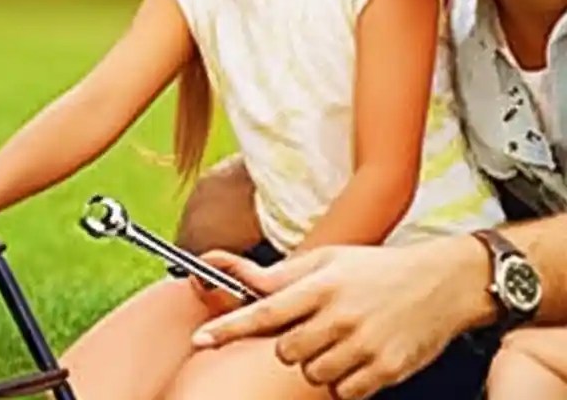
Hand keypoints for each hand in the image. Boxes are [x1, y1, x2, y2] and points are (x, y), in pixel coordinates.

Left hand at [189, 241, 492, 399]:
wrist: (445, 283)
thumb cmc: (379, 269)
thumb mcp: (329, 259)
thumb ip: (282, 274)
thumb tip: (234, 272)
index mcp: (321, 285)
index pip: (263, 312)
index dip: (228, 328)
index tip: (200, 339)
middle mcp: (340, 316)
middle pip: (285, 352)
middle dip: (291, 344)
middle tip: (314, 328)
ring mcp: (364, 346)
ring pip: (312, 374)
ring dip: (317, 363)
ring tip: (340, 339)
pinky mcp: (386, 370)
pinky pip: (343, 391)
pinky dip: (343, 380)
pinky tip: (357, 356)